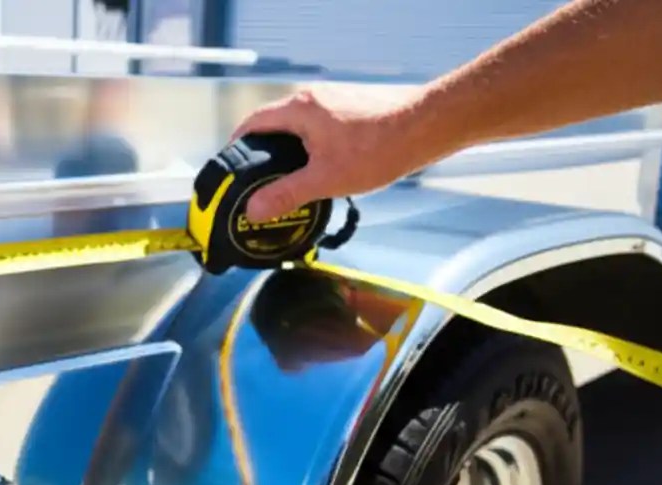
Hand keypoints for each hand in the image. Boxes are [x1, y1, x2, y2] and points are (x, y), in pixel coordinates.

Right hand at [231, 85, 441, 222]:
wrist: (430, 124)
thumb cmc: (380, 148)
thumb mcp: (326, 179)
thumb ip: (286, 194)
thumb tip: (253, 209)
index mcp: (298, 109)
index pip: (252, 123)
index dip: (236, 147)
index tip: (231, 169)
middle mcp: (313, 97)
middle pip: (274, 124)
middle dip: (264, 153)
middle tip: (260, 182)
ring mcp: (335, 98)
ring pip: (300, 126)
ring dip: (292, 150)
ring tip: (293, 180)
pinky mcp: (353, 106)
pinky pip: (321, 125)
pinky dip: (314, 145)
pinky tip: (326, 168)